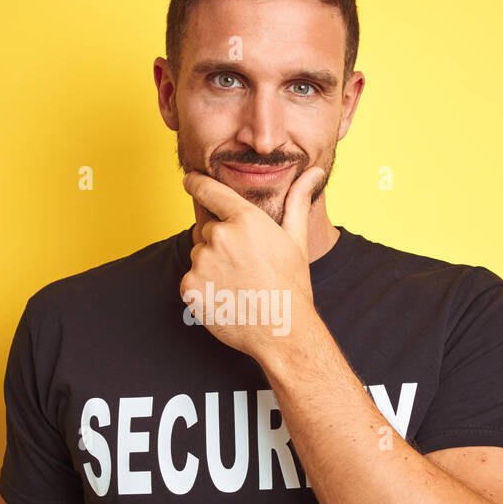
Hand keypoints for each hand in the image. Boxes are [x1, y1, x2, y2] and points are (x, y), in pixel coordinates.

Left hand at [180, 165, 325, 361]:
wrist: (282, 331)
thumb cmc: (291, 285)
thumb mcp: (296, 239)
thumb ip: (297, 200)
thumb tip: (313, 172)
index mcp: (245, 219)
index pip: (209, 191)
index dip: (196, 183)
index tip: (189, 179)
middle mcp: (220, 236)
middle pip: (207, 230)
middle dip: (220, 244)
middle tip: (244, 267)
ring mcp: (202, 262)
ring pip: (199, 256)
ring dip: (211, 267)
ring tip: (238, 285)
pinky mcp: (189, 286)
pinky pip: (190, 280)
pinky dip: (203, 289)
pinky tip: (226, 298)